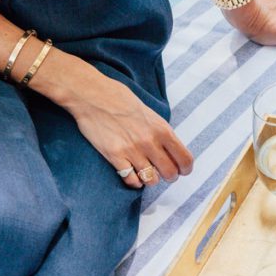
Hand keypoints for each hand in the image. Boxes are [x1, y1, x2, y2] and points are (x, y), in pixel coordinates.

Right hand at [34, 51, 192, 188]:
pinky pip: (131, 180)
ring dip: (149, 179)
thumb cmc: (120, 99)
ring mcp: (132, 150)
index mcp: (162, 129)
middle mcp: (150, 141)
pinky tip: (131, 174)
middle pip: (170, 174)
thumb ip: (161, 132)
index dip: (185, 169)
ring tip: (145, 172)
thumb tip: (171, 150)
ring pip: (151, 180)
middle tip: (162, 172)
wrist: (91, 94)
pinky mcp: (114, 156)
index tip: (181, 171)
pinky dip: (133, 181)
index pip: (185, 159)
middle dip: (168, 176)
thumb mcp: (149, 113)